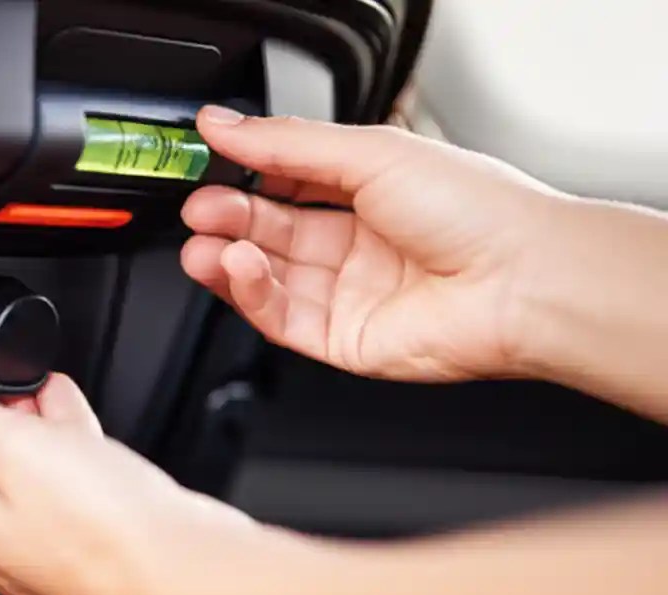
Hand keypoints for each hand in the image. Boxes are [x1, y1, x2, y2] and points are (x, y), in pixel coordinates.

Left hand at [0, 366, 241, 594]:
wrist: (189, 576)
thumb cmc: (105, 531)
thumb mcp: (11, 447)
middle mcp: (1, 545)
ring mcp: (50, 542)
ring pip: (21, 475)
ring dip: (20, 424)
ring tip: (29, 383)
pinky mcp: (96, 533)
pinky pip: (65, 481)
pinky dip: (62, 441)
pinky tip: (71, 412)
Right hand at [181, 106, 570, 380]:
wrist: (525, 283)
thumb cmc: (479, 213)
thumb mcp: (370, 152)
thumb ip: (285, 144)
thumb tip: (221, 124)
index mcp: (372, 189)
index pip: (289, 180)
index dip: (245, 175)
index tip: (208, 164)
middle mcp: (360, 243)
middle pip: (272, 229)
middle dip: (230, 218)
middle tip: (200, 209)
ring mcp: (351, 294)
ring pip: (269, 277)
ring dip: (230, 259)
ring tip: (205, 245)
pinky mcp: (344, 340)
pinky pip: (282, 318)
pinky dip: (252, 293)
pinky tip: (240, 267)